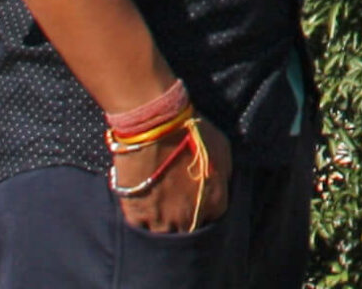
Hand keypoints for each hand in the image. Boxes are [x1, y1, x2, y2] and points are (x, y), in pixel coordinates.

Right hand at [113, 114, 231, 232]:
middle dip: (187, 222)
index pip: (214, 220)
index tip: (200, 203)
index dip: (206, 211)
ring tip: (163, 207)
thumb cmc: (193, 132)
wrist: (156, 127)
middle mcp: (189, 218)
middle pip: (190, 232)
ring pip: (166, 235)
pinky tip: (147, 206)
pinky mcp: (137, 217)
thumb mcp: (222, 148)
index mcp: (214, 202)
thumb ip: (224, 175)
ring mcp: (162, 221)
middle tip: (180, 207)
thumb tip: (222, 185)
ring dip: (166, 225)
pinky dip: (145, 221)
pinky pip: (143, 230)